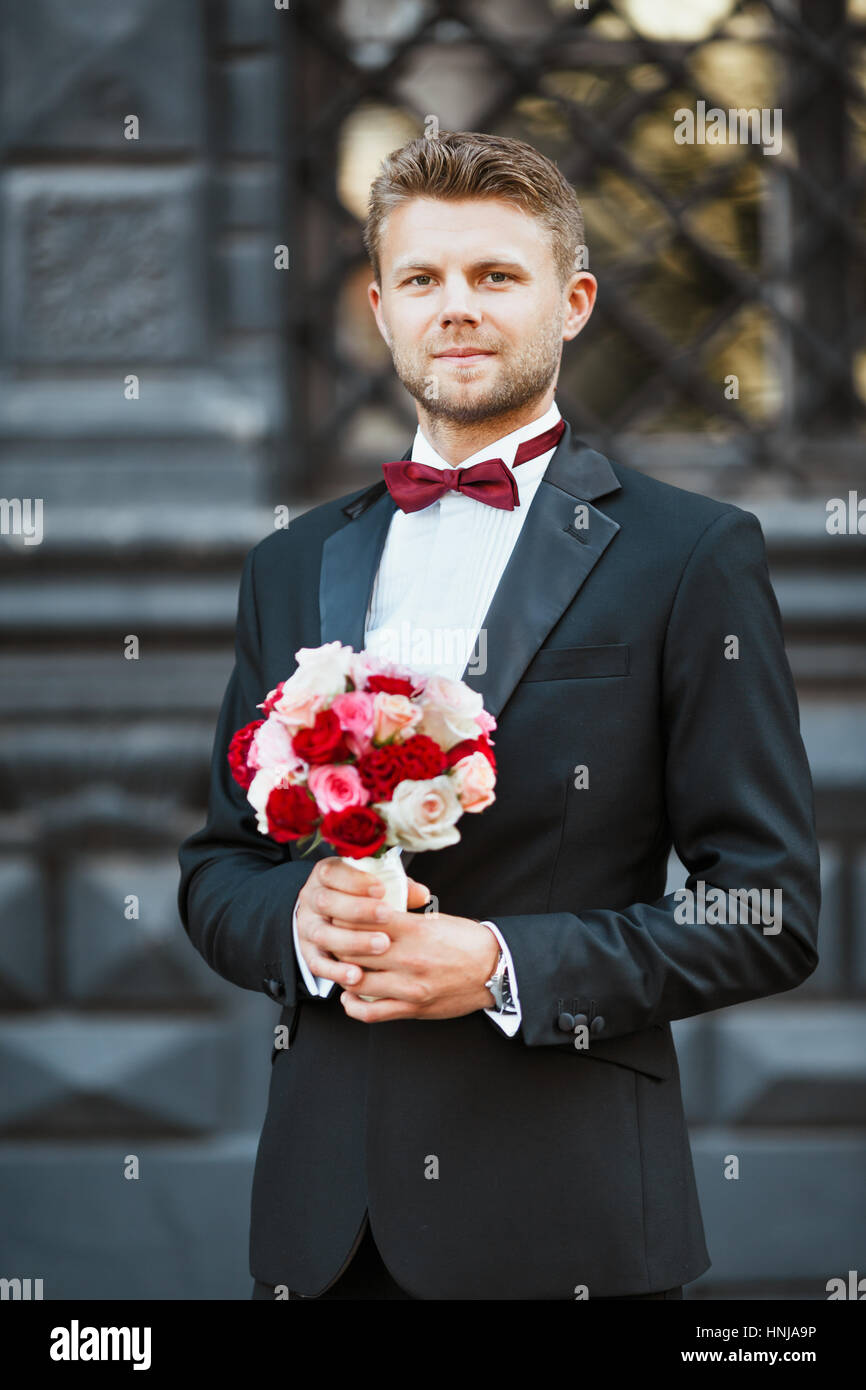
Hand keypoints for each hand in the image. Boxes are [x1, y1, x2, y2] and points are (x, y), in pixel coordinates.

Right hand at [295, 856, 429, 990]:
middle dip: (358, 910)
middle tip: (386, 916)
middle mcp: (312, 899)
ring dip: (352, 941)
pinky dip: (336, 971)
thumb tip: (422, 895)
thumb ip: (396, 887)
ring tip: (381, 945)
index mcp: (326, 875)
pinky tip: (357, 976)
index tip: (381, 888)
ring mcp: (308, 927)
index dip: (355, 881)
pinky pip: (317, 964)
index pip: (333, 872)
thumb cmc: (361, 897)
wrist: (331, 915)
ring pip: (323, 934)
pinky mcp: (308, 952)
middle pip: (327, 902)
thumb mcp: (374, 885)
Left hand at [336, 903, 501, 1023]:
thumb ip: (404, 917)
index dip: (344, 916)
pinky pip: (372, 1012)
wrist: (495, 970)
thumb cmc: (466, 941)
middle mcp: (408, 958)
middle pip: (353, 950)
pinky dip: (353, 1006)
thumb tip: (373, 912)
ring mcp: (409, 986)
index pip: (364, 919)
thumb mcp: (436, 919)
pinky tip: (349, 996)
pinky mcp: (413, 1008)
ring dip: (342, 975)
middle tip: (330, 941)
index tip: (337, 915)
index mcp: (414, 930)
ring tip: (339, 968)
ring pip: (356, 981)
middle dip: (337, 944)